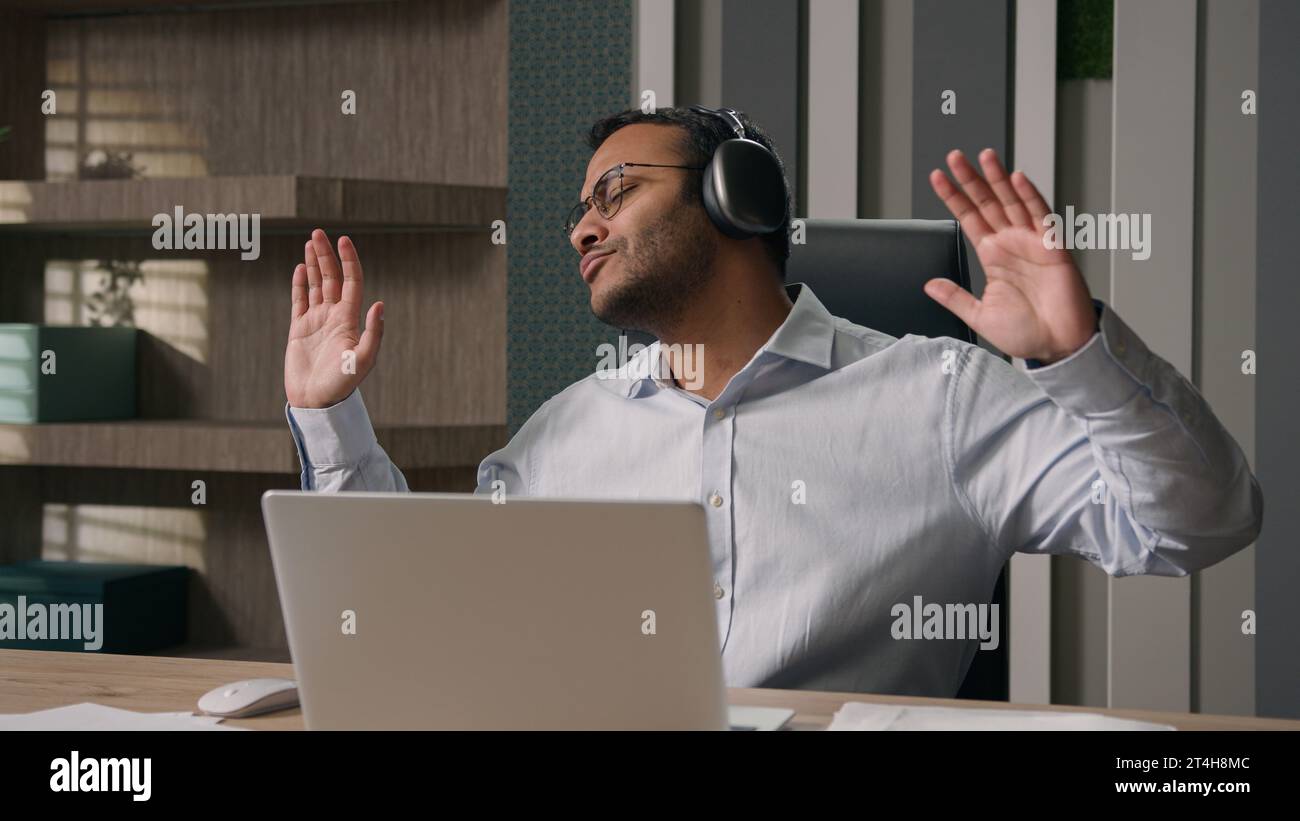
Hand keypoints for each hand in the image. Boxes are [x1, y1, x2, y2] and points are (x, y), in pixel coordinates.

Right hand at [284, 229, 384, 407]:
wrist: (317, 402)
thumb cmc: (342, 383)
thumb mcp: (363, 360)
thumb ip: (373, 333)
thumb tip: (379, 303)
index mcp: (349, 319)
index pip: (351, 282)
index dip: (348, 261)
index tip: (343, 240)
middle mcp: (334, 316)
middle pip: (332, 278)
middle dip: (326, 255)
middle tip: (319, 233)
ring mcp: (316, 321)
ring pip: (316, 285)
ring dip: (314, 264)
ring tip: (311, 242)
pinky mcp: (299, 329)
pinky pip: (299, 300)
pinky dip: (300, 284)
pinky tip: (301, 268)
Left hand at [925, 149, 1097, 363]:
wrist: (1058, 345)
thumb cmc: (1026, 332)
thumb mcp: (979, 315)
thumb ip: (955, 298)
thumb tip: (929, 285)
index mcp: (993, 256)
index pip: (969, 218)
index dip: (953, 198)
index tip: (937, 178)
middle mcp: (1011, 243)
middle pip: (987, 203)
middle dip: (970, 180)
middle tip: (954, 157)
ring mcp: (1032, 242)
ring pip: (1012, 201)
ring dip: (998, 179)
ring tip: (984, 156)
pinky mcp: (1052, 247)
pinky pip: (1040, 216)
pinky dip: (1029, 196)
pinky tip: (1017, 179)